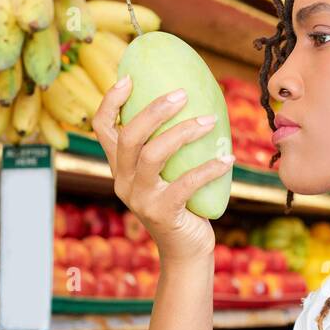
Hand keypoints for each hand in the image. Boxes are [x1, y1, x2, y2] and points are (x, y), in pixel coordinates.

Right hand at [91, 75, 229, 263]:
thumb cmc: (183, 204)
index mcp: (121, 167)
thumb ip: (170, 147)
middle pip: (128, 136)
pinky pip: (184, 184)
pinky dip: (208, 169)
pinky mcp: (162, 213)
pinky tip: (227, 159)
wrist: (186, 251)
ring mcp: (140, 198)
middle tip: (182, 93)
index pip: (102, 128)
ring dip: (183, 132)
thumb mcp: (169, 174)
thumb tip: (199, 102)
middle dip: (154, 110)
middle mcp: (123, 181)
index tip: (129, 78)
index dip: (111, 101)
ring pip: (152, 155)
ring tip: (210, 120)